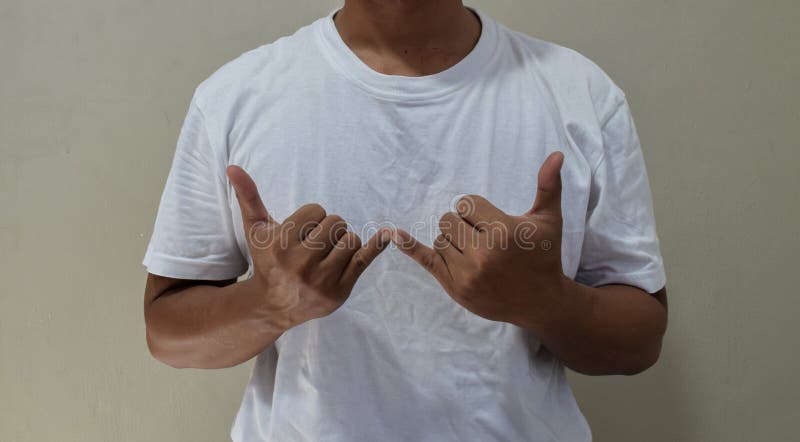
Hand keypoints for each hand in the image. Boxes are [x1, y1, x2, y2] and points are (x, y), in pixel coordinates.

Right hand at [227, 165, 390, 330]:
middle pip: (337, 223)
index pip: (317, 211)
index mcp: (281, 245)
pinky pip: (364, 260)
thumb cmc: (268, 259)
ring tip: (327, 253)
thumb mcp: (256, 229)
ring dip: (343, 241)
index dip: (312, 217)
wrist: (275, 304)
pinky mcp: (340, 291)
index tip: (302, 231)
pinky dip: (376, 246)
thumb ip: (248, 197)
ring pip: (351, 240)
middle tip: (315, 242)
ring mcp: (322, 280)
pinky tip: (387, 234)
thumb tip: (233, 167)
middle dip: (328, 228)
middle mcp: (301, 264)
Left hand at [391, 152, 567, 326]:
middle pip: (448, 219)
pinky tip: (394, 234)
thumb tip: (556, 154)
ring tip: (476, 252)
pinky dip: (409, 246)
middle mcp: (483, 253)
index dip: (476, 210)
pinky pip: (427, 259)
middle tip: (482, 238)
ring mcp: (467, 273)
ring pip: (440, 239)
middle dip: (462, 224)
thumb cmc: (544, 256)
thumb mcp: (549, 220)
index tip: (491, 222)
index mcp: (503, 231)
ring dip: (452, 240)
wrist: (541, 302)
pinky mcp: (456, 287)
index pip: (466, 204)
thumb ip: (548, 185)